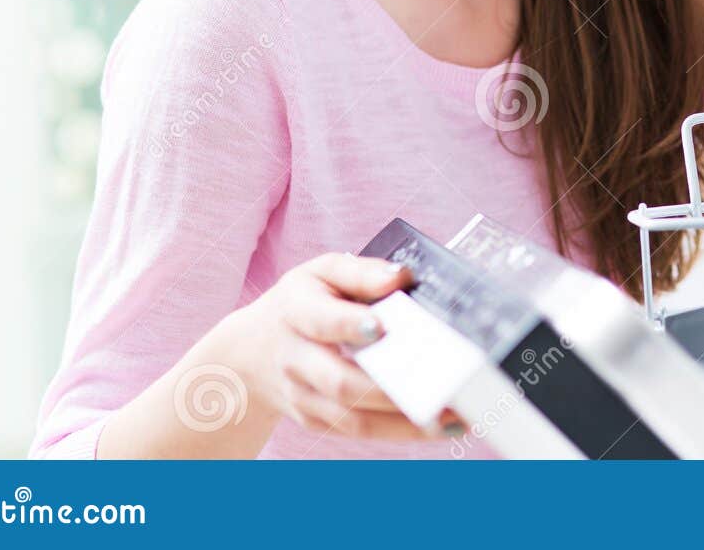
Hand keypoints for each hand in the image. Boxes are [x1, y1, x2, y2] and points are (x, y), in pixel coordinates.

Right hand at [223, 252, 461, 441]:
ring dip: (405, 422)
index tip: (383, 328)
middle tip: (442, 388)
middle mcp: (295, 359)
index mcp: (296, 311)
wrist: (250, 351)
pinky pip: (360, 431)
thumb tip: (402, 278)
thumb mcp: (322, 272)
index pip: (322, 321)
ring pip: (353, 419)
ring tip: (453, 416)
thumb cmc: (302, 302)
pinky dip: (400, 432)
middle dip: (392, 390)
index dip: (350, 326)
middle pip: (340, 382)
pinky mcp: (315, 421)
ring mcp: (302, 397)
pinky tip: (438, 425)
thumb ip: (361, 272)